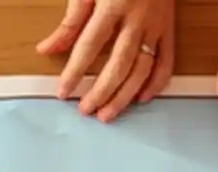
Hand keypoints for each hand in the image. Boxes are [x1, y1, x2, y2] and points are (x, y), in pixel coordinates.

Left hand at [37, 0, 175, 121]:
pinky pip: (167, 60)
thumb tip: (47, 48)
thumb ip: (70, 19)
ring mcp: (157, 25)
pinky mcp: (170, 27)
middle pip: (119, 64)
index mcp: (113, 4)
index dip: (75, 72)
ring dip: (124, 95)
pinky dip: (157, 82)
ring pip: (142, 68)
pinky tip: (142, 98)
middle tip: (85, 110)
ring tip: (107, 114)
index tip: (63, 92)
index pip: (89, 46)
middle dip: (101, 91)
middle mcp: (137, 18)